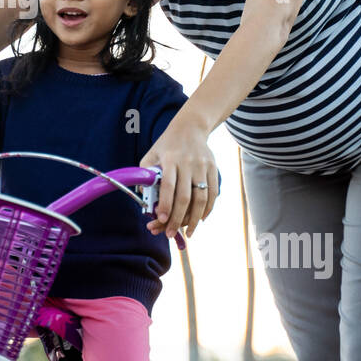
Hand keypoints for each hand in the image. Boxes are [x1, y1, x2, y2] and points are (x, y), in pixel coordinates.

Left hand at [140, 111, 219, 239]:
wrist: (191, 128)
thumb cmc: (166, 146)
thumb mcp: (151, 155)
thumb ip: (146, 176)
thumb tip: (146, 201)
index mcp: (170, 159)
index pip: (168, 185)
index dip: (165, 204)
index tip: (160, 219)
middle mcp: (188, 163)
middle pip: (185, 196)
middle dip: (177, 218)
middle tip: (169, 233)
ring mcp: (203, 166)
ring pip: (201, 198)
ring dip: (194, 219)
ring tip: (187, 233)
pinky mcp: (213, 169)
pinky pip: (213, 194)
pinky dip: (207, 210)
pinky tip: (200, 220)